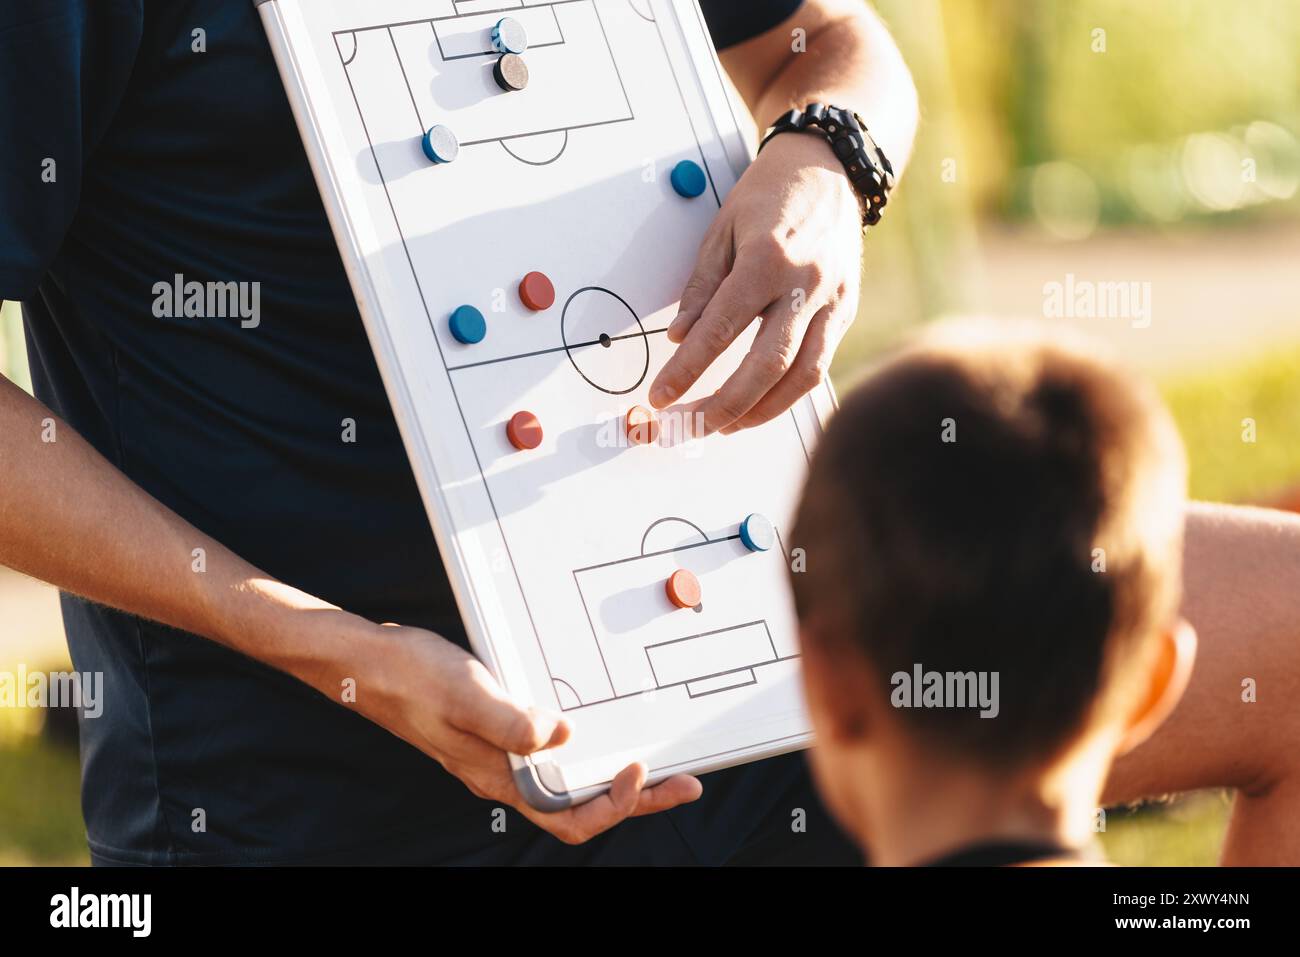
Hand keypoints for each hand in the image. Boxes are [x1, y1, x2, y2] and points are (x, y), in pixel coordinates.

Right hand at [357, 623, 702, 844]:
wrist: (367, 661)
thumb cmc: (410, 677)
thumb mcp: (466, 695)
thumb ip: (512, 722)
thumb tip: (563, 735)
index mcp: (500, 777)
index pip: (571, 819)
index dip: (616, 805)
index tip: (642, 769)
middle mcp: (506, 774)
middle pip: (583, 805)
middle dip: (640, 798)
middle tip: (688, 781)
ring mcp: (501, 755)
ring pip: (570, 780)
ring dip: (615, 775)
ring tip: (658, 760)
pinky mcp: (497, 731)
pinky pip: (551, 753)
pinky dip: (584, 746)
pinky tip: (597, 725)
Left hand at [648, 131, 863, 433]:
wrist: (830, 165)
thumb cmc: (770, 193)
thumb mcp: (722, 229)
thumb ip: (701, 288)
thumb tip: (678, 339)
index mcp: (768, 258)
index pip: (720, 331)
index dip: (688, 370)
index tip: (662, 396)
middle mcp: (805, 284)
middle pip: (767, 365)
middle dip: (725, 405)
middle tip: (691, 426)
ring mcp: (833, 301)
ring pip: (802, 376)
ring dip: (761, 411)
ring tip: (725, 426)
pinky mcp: (847, 311)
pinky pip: (819, 367)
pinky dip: (787, 395)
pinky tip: (760, 406)